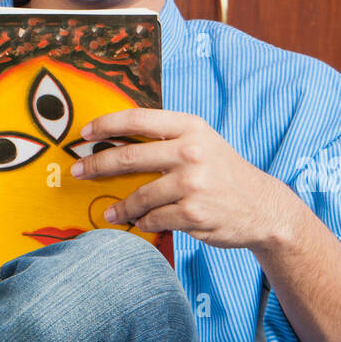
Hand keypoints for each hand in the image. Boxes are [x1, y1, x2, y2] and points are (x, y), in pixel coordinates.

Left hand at [70, 108, 296, 250]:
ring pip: (140, 195)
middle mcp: (190, 151)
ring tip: (111, 211)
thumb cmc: (223, 171)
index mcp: (190, 127)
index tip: (84, 134)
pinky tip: (141, 222)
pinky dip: (143, 222)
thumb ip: (166, 138)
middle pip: (129, 157)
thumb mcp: (201, 141)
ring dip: (121, 206)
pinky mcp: (193, 214)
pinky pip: (153, 218)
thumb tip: (115, 141)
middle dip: (97, 165)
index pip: (138, 119)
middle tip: (78, 172)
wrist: (262, 206)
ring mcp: (192, 184)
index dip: (106, 125)